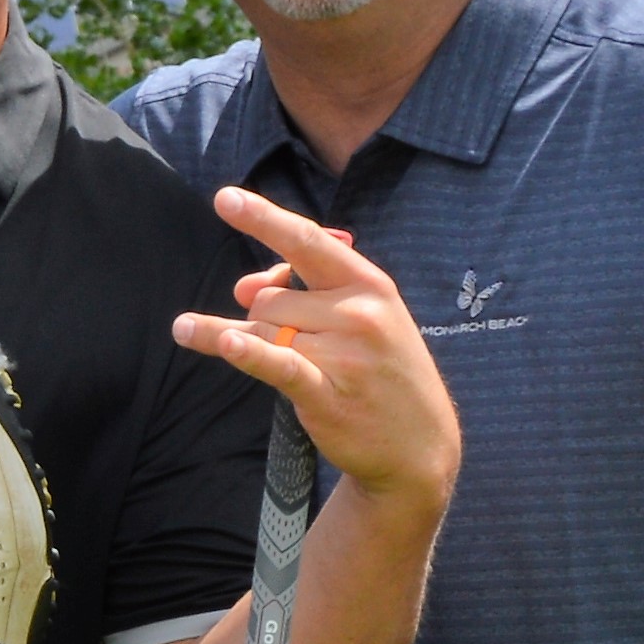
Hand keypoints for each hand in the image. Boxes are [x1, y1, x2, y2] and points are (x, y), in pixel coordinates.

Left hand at [170, 185, 461, 513]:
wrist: (420, 445)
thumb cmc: (383, 373)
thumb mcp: (362, 319)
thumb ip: (303, 293)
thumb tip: (242, 288)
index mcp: (370, 285)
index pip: (308, 242)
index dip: (263, 218)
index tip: (224, 198)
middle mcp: (359, 314)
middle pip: (270, 299)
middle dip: (261, 317)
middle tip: (287, 342)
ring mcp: (345, 355)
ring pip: (263, 332)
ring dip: (242, 342)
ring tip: (235, 347)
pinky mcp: (328, 395)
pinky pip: (277, 365)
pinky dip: (246, 353)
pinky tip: (224, 341)